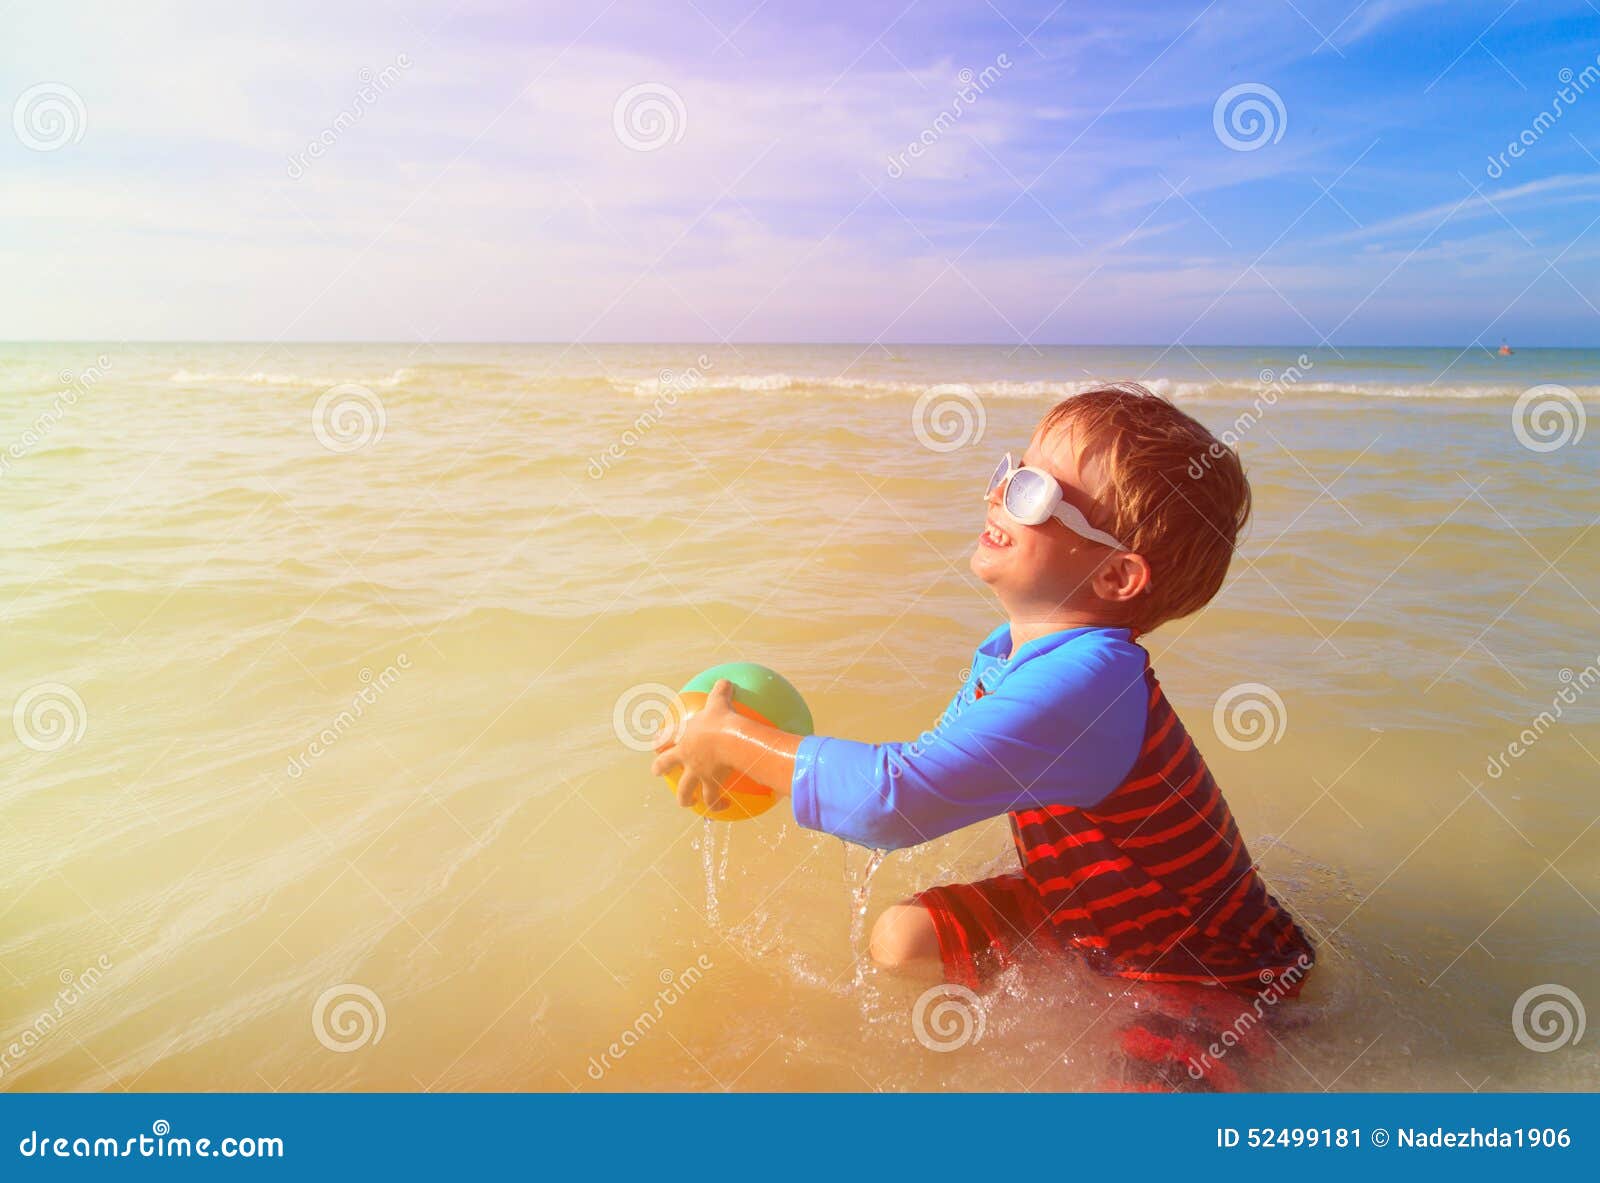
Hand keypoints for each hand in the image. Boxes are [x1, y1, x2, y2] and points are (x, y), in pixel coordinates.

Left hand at [650, 679, 739, 813]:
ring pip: (684, 791)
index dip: (657, 742)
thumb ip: (720, 692)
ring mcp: (695, 773)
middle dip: (659, 770)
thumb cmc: (722, 720)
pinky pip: (712, 799)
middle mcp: (684, 757)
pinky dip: (716, 806)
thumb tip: (726, 680)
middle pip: (664, 766)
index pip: (664, 739)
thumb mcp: (720, 701)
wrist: (729, 741)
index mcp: (683, 738)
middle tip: (658, 773)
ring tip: (690, 803)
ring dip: (685, 799)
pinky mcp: (710, 785)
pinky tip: (723, 810)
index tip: (654, 745)